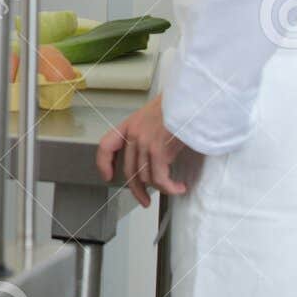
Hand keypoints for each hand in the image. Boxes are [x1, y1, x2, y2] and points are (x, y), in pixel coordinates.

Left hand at [96, 94, 189, 208]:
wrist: (192, 96)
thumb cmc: (180, 103)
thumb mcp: (157, 114)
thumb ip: (150, 130)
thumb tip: (156, 152)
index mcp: (131, 124)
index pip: (106, 145)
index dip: (104, 164)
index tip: (107, 176)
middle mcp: (134, 134)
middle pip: (129, 170)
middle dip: (137, 190)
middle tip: (144, 201)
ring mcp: (145, 142)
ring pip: (146, 177)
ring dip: (162, 188)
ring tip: (175, 188)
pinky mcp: (159, 150)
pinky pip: (160, 179)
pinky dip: (170, 187)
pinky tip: (179, 187)